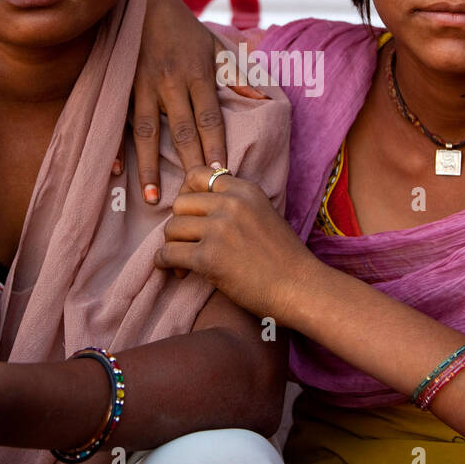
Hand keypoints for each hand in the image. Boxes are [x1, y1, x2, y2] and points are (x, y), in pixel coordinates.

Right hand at [132, 0, 265, 204]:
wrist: (143, 3)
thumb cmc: (184, 29)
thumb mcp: (214, 46)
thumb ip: (237, 75)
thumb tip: (262, 98)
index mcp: (197, 76)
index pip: (209, 119)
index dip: (216, 147)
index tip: (222, 174)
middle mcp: (171, 84)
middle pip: (181, 131)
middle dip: (188, 164)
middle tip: (192, 195)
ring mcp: (143, 86)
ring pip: (147, 132)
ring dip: (150, 166)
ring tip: (153, 198)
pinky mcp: (121, 86)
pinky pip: (119, 122)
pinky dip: (116, 147)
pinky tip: (117, 172)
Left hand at [155, 165, 317, 322]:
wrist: (300, 288)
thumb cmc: (283, 258)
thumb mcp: (263, 214)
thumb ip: (236, 203)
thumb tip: (200, 198)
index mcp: (244, 190)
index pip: (196, 175)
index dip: (187, 194)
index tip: (192, 215)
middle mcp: (231, 204)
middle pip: (180, 204)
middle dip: (179, 225)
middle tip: (187, 243)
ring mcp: (219, 229)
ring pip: (171, 228)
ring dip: (172, 245)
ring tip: (184, 262)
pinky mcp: (209, 257)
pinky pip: (169, 253)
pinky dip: (164, 262)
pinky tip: (174, 270)